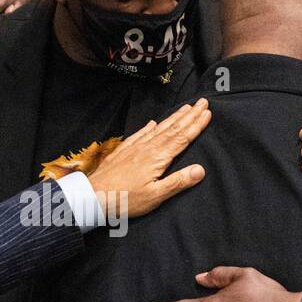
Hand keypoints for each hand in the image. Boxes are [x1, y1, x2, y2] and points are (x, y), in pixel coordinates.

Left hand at [86, 99, 209, 218]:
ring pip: (158, 128)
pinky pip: (140, 134)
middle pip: (173, 128)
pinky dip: (149, 127)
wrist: (93, 197)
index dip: (196, 125)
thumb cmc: (125, 200)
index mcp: (158, 158)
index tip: (208, 112)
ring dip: (173, 118)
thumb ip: (178, 182)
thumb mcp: (155, 196)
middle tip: (202, 102)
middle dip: (189, 115)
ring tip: (185, 108)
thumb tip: (200, 170)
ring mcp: (134, 148)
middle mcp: (147, 148)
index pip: (182, 138)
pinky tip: (153, 122)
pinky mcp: (124, 151)